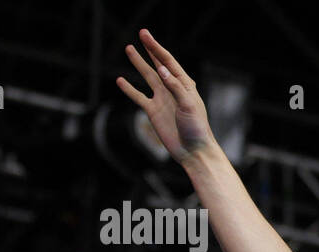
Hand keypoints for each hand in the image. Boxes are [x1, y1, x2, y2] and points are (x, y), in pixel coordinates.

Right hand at [114, 29, 217, 164]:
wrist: (193, 150)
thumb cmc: (197, 128)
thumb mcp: (188, 105)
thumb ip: (175, 87)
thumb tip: (162, 69)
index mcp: (185, 85)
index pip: (168, 61)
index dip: (156, 48)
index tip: (145, 35)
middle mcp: (173, 89)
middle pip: (158, 64)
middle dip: (150, 49)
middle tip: (141, 34)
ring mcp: (162, 99)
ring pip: (147, 77)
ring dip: (139, 63)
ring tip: (129, 49)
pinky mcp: (153, 111)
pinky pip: (138, 97)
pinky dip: (129, 89)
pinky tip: (121, 80)